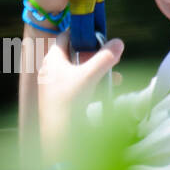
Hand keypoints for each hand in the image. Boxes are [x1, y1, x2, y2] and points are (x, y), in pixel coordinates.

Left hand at [36, 32, 124, 166]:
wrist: (58, 136)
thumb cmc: (68, 101)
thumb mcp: (89, 76)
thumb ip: (105, 58)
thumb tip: (118, 42)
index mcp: (52, 59)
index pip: (66, 36)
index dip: (83, 33)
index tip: (100, 35)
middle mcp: (51, 70)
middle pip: (75, 53)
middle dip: (95, 55)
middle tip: (110, 57)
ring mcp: (55, 85)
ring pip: (79, 71)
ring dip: (97, 71)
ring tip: (115, 76)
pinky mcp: (61, 100)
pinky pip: (78, 86)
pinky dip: (92, 85)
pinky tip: (108, 90)